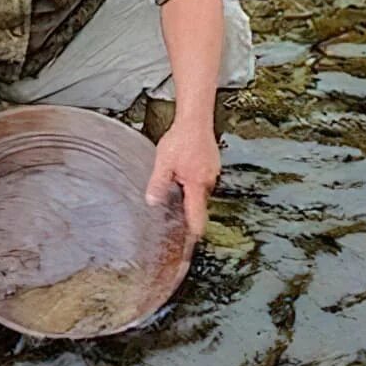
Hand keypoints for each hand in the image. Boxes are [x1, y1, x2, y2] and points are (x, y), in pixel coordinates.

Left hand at [145, 119, 220, 249]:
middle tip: (171, 212)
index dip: (193, 233)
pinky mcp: (212, 167)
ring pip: (199, 193)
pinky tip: (181, 174)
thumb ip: (158, 184)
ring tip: (175, 185)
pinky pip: (202, 181)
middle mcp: (209, 182)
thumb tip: (152, 203)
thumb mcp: (163, 162)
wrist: (195, 120)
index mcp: (197, 185)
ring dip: (188, 194)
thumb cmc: (180, 140)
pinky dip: (192, 183)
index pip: (197, 217)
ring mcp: (213, 174)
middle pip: (198, 205)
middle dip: (186, 210)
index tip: (188, 245)